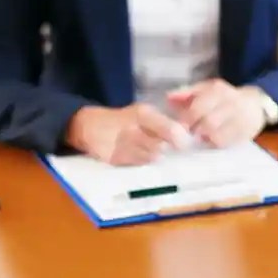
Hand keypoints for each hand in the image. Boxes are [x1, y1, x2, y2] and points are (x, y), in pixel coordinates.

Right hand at [65, 104, 189, 165]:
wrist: (89, 126)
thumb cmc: (124, 120)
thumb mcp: (144, 114)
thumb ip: (165, 123)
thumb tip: (187, 132)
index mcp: (143, 113)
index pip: (170, 129)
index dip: (180, 139)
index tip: (185, 145)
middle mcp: (132, 128)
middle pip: (160, 147)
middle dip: (167, 150)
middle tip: (167, 150)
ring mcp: (122, 144)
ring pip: (150, 158)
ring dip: (155, 157)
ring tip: (149, 150)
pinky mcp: (114, 158)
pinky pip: (137, 164)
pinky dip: (141, 161)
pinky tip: (138, 155)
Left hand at [167, 80, 267, 147]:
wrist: (256, 104)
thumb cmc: (225, 97)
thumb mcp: (207, 89)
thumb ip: (187, 92)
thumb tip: (168, 97)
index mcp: (219, 91)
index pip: (198, 107)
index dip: (187, 119)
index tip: (180, 125)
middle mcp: (232, 103)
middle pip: (208, 123)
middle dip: (195, 130)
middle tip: (190, 133)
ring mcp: (241, 120)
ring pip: (217, 135)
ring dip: (205, 138)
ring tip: (201, 136)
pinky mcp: (246, 133)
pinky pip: (226, 143)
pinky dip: (215, 144)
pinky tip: (212, 140)